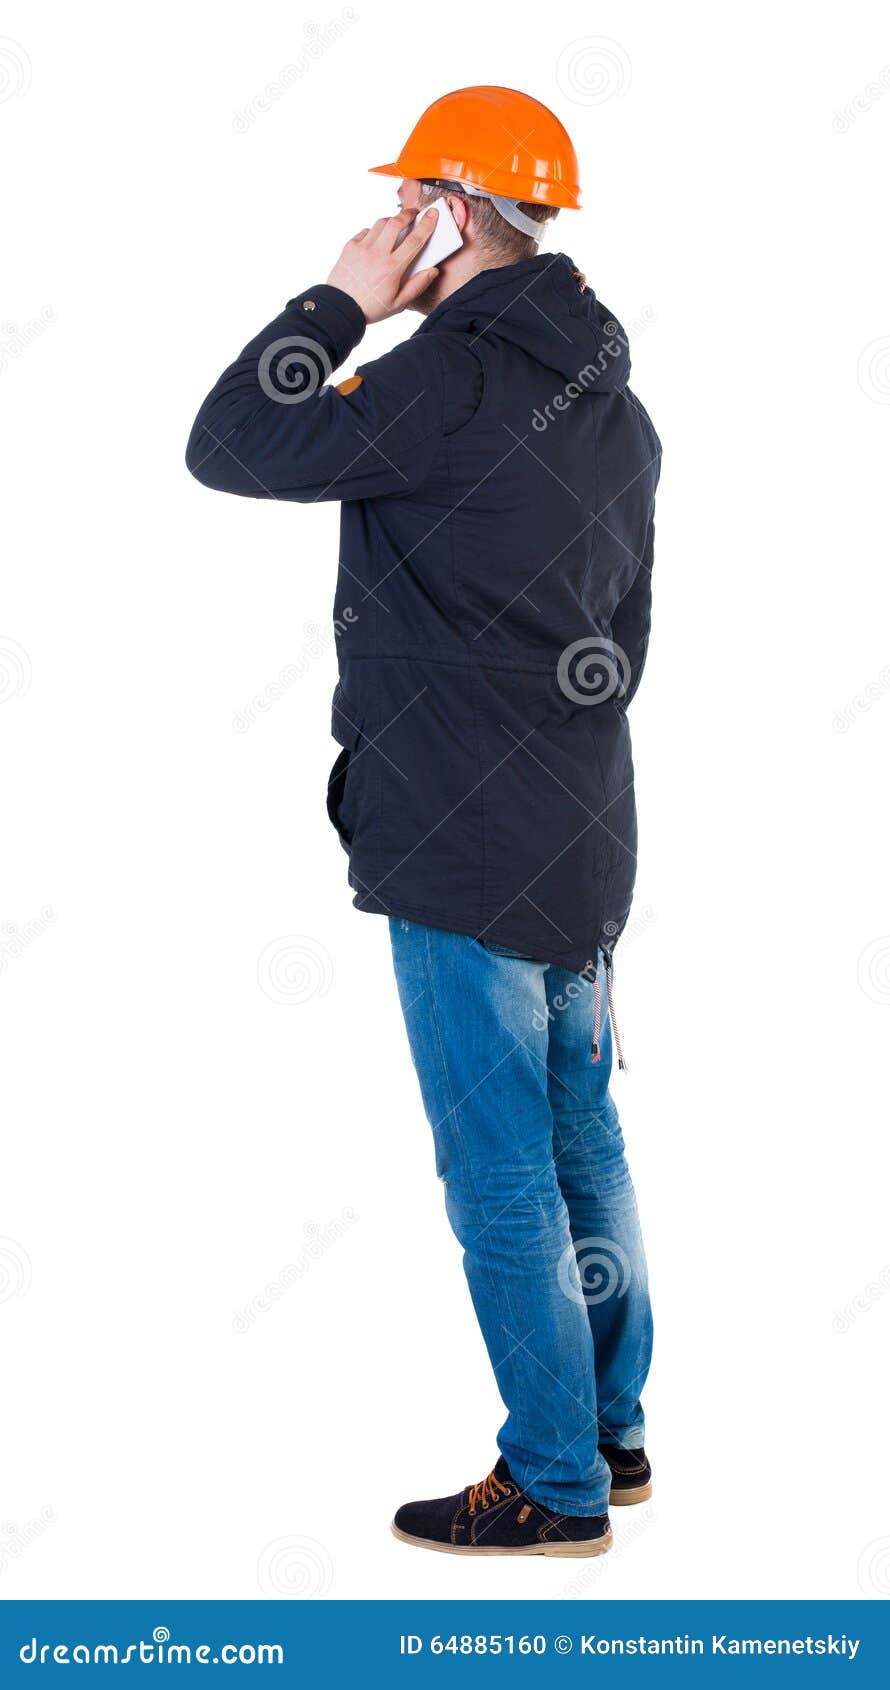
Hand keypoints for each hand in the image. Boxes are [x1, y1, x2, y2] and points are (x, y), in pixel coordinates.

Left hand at [326, 208, 438, 322]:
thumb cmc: (369, 308)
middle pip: (396, 222)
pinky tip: (377, 239)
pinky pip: (365, 231)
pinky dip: (374, 231)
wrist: (340, 308)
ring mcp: (362, 248)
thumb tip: (432, 271)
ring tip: (396, 224)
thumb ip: (417, 286)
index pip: (415, 240)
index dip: (426, 225)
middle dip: (408, 214)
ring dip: (391, 220)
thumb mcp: (398, 304)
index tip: (432, 214)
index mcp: (393, 268)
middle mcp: (377, 254)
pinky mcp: (350, 247)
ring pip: (381, 223)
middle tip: (414, 213)